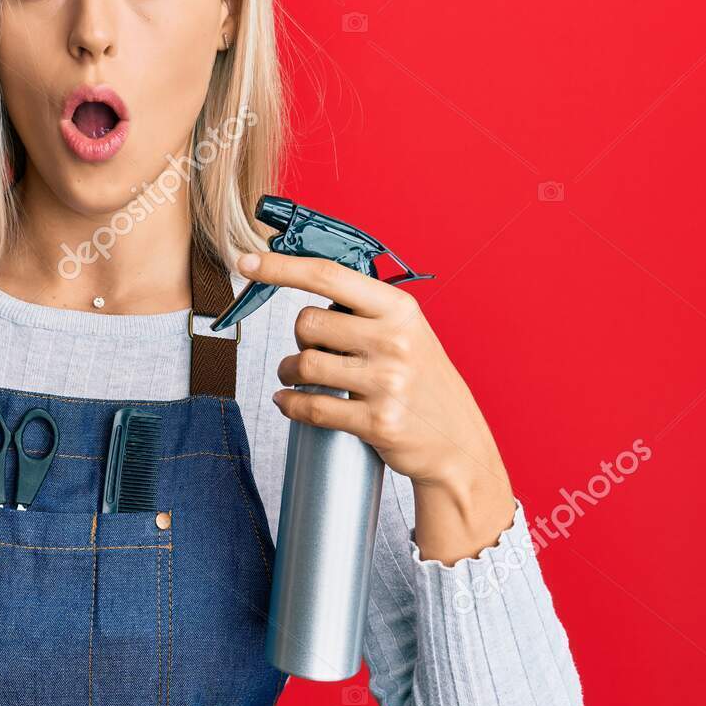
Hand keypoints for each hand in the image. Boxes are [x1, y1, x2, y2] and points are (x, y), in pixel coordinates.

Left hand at [239, 249, 514, 559]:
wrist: (458, 443)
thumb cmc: (425, 383)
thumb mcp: (408, 331)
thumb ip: (364, 310)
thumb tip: (303, 284)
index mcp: (399, 309)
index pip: (328, 275)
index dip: (281, 267)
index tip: (248, 261)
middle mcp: (395, 340)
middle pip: (307, 324)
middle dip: (299, 339)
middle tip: (312, 351)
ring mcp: (387, 382)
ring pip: (303, 365)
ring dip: (288, 373)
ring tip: (297, 378)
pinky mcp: (376, 422)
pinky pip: (310, 407)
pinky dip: (291, 405)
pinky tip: (290, 402)